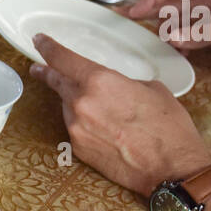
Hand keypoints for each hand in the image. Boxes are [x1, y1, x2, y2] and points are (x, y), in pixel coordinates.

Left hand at [30, 34, 210, 195]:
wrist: (171, 169)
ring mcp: (76, 128)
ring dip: (76, 103)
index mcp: (99, 81)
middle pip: (57, 83)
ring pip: (68, 107)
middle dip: (48, 74)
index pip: (63, 59)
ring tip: (99, 109)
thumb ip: (123, 83)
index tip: (39, 41)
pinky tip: (105, 131)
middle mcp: (81, 103)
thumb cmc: (167, 127)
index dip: (48, 48)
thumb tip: (115, 87)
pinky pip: (76, 128)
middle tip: (39, 69)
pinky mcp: (78, 149)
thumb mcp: (151, 89)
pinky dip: (85, 125)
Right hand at [125, 0, 210, 72]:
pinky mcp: (209, 37)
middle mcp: (205, 3)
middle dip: (148, 14)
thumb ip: (200, 33)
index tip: (133, 13)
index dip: (151, 0)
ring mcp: (206, 21)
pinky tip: (176, 53)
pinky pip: (184, 38)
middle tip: (123, 23)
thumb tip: (170, 38)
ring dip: (164, 34)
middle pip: (169, 6)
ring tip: (154, 45)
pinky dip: (177, 45)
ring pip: (174, 24)